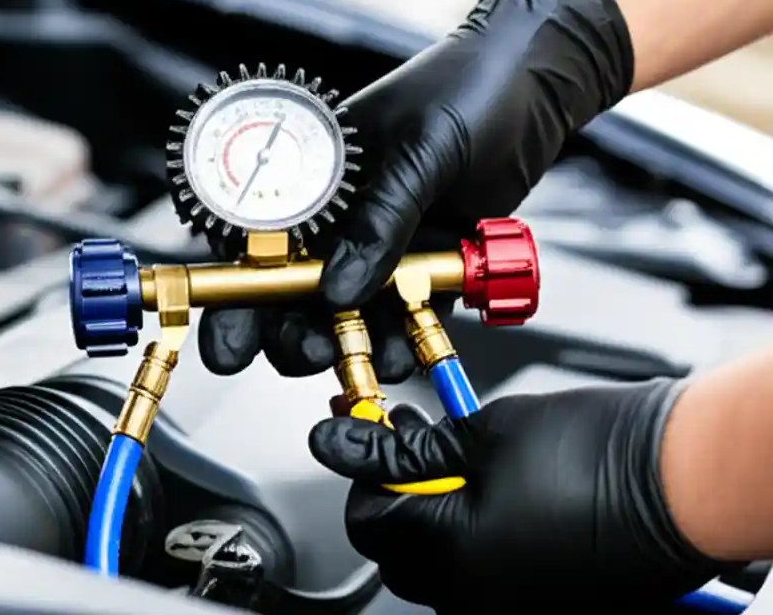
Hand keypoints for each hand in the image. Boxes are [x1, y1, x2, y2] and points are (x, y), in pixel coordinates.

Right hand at [199, 0, 633, 380]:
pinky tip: (405, 350)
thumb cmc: (471, 86)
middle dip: (286, 334)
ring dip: (345, 344)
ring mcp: (376, 243)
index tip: (229, 341)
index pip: (248, 242)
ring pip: (340, 314)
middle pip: (285, 292)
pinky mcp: (421, 265)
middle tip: (308, 353)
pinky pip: (399, 315)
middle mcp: (333, 216)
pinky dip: (398, 339)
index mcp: (309, 178)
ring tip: (368, 357)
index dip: (229, 294)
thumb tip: (338, 289)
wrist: (541, 83)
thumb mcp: (421, 151)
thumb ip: (380, 221)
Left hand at [309, 381, 735, 612]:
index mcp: (450, 556)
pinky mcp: (543, 610)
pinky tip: (499, 503)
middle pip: (399, 556)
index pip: (367, 522)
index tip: (376, 440)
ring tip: (464, 469)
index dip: (368, 474)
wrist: (682, 479)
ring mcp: (511, 612)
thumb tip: (346, 444)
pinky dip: (479, 547)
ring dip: (438, 524)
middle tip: (417, 450)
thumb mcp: (481, 432)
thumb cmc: (598, 451)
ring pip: (440, 575)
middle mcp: (475, 601)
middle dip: (401, 501)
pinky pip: (486, 585)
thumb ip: (403, 450)